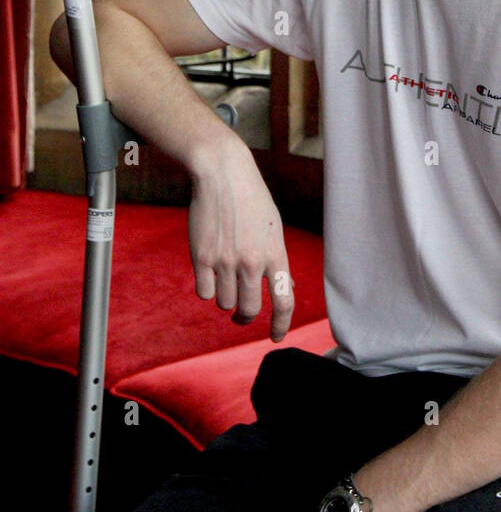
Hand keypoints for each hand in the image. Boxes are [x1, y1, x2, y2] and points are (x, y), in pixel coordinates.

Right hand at [187, 150, 294, 340]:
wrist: (223, 174)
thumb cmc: (251, 200)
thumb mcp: (273, 228)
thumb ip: (278, 260)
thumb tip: (288, 289)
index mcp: (275, 253)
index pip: (284, 301)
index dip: (281, 325)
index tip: (276, 336)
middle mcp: (252, 261)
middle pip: (250, 309)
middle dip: (245, 316)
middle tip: (241, 314)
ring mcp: (226, 261)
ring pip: (224, 303)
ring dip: (224, 297)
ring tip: (224, 277)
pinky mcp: (202, 257)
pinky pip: (204, 293)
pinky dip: (207, 288)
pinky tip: (209, 272)